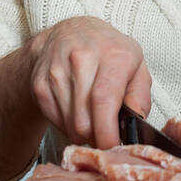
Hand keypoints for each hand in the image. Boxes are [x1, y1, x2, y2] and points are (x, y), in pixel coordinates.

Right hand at [27, 16, 151, 147]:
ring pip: (69, 125)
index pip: (104, 99)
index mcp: (113, 55)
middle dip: (97, 137)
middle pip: (84, 120)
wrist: (69, 33)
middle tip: (106, 132)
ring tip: (92, 118)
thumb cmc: (109, 53)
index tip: (112, 147)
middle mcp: (82, 59)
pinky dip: (67, 125)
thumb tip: (135, 122)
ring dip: (82, 132)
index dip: (107, 131)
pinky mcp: (40, 84)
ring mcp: (57, 71)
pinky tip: (76, 110)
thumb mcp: (137, 66)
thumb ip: (140, 96)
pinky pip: (55, 121)